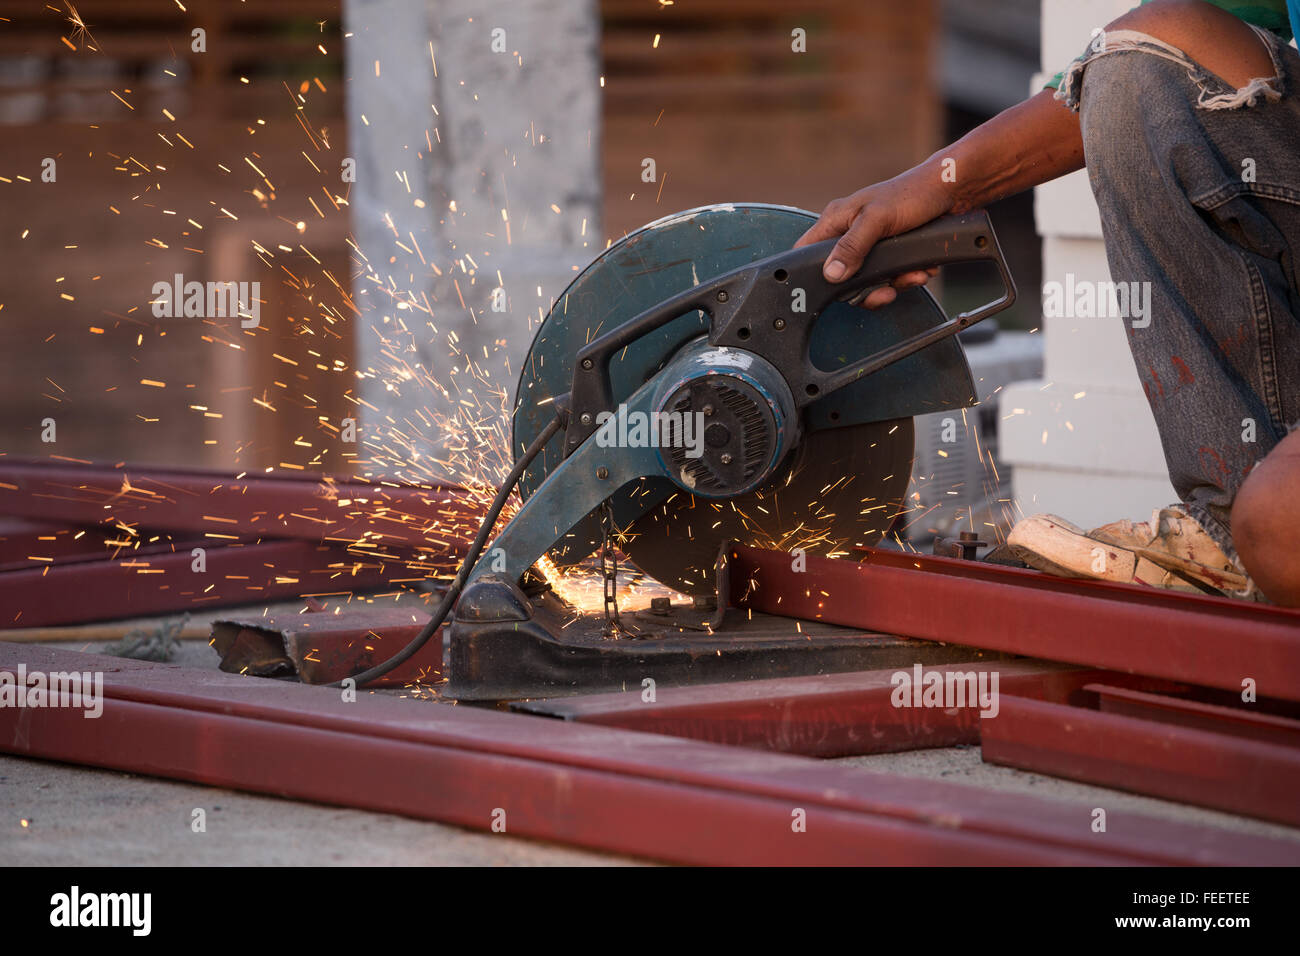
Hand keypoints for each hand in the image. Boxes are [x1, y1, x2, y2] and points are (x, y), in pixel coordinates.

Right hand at [794, 167, 954, 307]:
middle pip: (841, 277)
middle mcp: (850, 233)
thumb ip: (852, 246)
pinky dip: (906, 278)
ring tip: (913, 275)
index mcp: (836, 220)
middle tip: (885, 291)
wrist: (952, 192)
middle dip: (867, 288)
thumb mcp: (877, 220)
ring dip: (893, 283)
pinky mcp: (891, 253)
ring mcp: (871, 245)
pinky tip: (920, 269)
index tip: (833, 289)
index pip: (807, 251)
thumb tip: (831, 274)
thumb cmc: (913, 193)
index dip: (813, 273)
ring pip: (869, 281)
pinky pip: (890, 277)